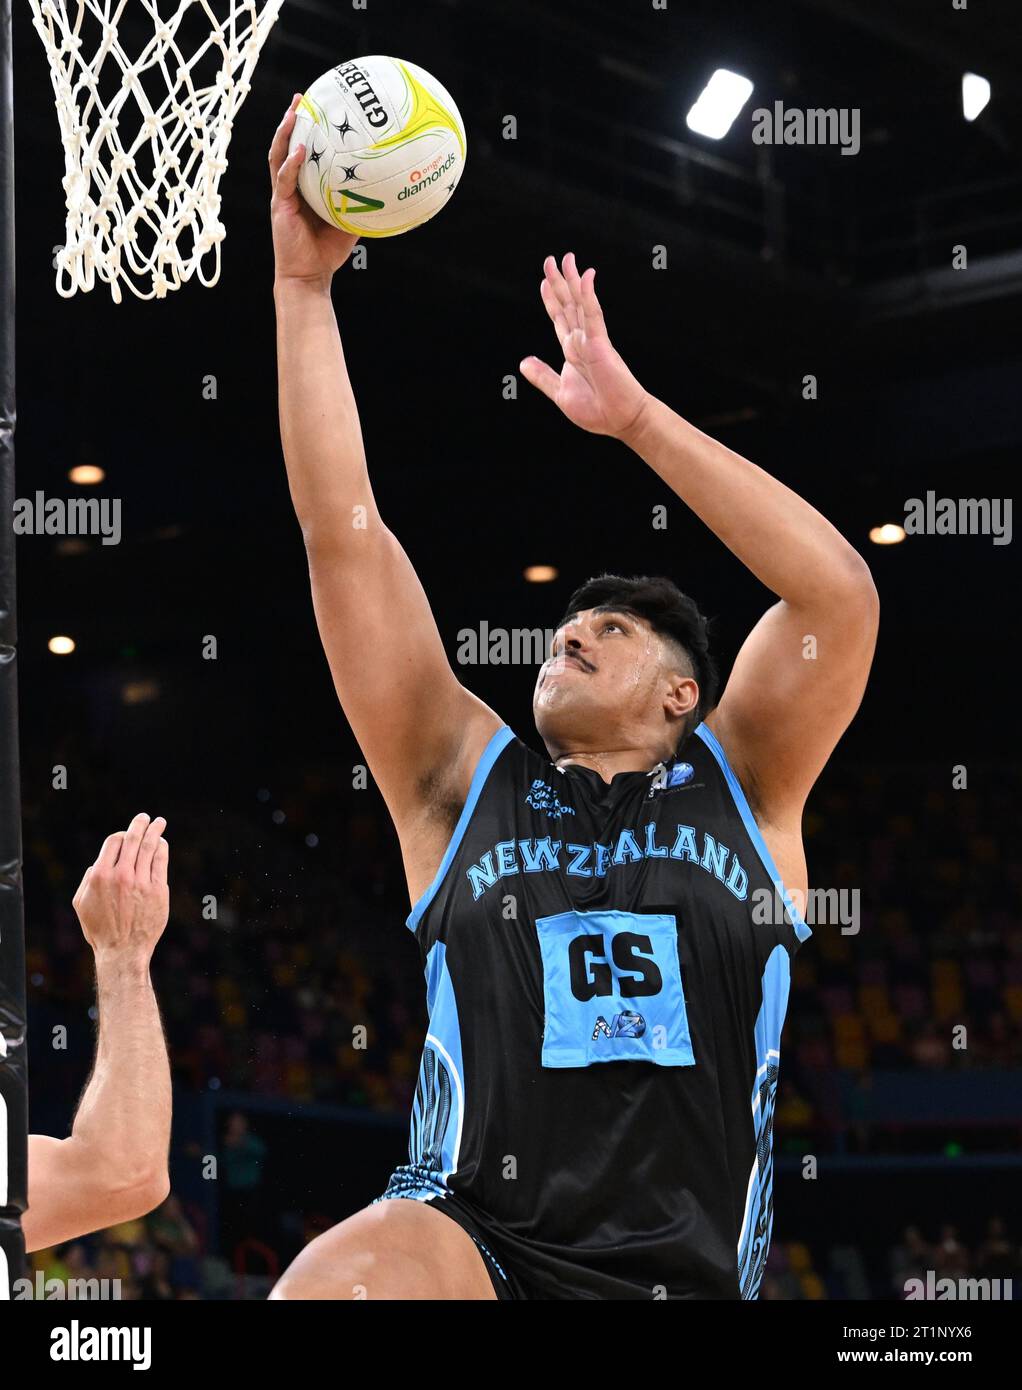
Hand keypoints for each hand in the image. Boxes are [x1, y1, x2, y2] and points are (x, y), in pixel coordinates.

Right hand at [72, 814, 169, 961]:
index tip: (126, 834)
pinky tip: (162, 843)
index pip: (114, 842)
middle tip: (145, 817)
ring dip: (155, 831)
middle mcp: (121, 876)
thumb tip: (97, 864)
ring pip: (150, 847)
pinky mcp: (158, 890)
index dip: (120, 835)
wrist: (123, 951)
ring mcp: (141, 882)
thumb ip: (87, 881)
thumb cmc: (101, 930)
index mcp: (100, 876)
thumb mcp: (82, 904)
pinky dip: (162, 848)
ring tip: (159, 822)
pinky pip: (161, 862)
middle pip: (133, 839)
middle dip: (140, 824)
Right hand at [269, 94, 359, 286]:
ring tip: (294, 112)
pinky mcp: (280, 206)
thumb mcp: (350, 223)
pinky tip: (300, 149)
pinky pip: (284, 179)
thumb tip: (389, 189)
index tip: (315, 107)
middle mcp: (289, 187)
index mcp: (302, 188)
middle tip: (300, 98)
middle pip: (284, 146)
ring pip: (278, 156)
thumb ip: (361, 203)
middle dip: (290, 120)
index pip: (300, 153)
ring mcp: (282, 195)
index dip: (305, 130)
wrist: (309, 276)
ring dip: (284, 133)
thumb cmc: (328, 252)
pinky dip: (292, 163)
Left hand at [519, 253, 648, 438]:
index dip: (551, 300)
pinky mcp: (601, 344)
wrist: (620, 421)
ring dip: (572, 280)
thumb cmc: (596, 410)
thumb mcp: (560, 392)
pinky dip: (588, 295)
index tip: (544, 281)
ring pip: (579, 304)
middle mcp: (581, 341)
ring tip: (566, 258)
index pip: (560, 319)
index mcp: (572, 351)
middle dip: (558, 282)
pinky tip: (585, 278)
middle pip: (568, 305)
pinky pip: (593, 315)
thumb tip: (523, 362)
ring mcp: (591, 340)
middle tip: (551, 259)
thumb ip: (542, 376)